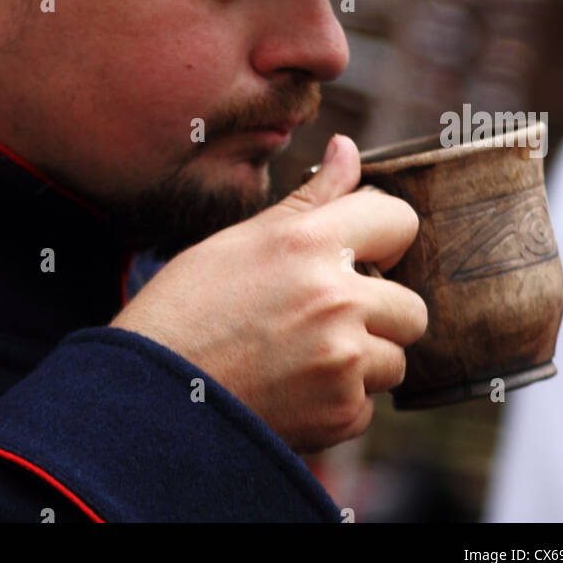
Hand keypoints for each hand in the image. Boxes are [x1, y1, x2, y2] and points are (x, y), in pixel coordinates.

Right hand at [109, 134, 427, 452]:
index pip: (399, 220)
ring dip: (362, 361)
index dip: (383, 238)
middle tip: (323, 318)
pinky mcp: (340, 414)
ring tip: (300, 355)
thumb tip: (348, 147)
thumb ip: (312, 198)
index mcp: (310, 242)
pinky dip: (338, 402)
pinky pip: (368, 404)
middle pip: (411, 306)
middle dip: (378, 314)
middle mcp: (336, 299)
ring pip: (394, 359)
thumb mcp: (246, 238)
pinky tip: (291, 389)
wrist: (151, 396)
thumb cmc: (189, 307)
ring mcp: (342, 361)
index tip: (362, 255)